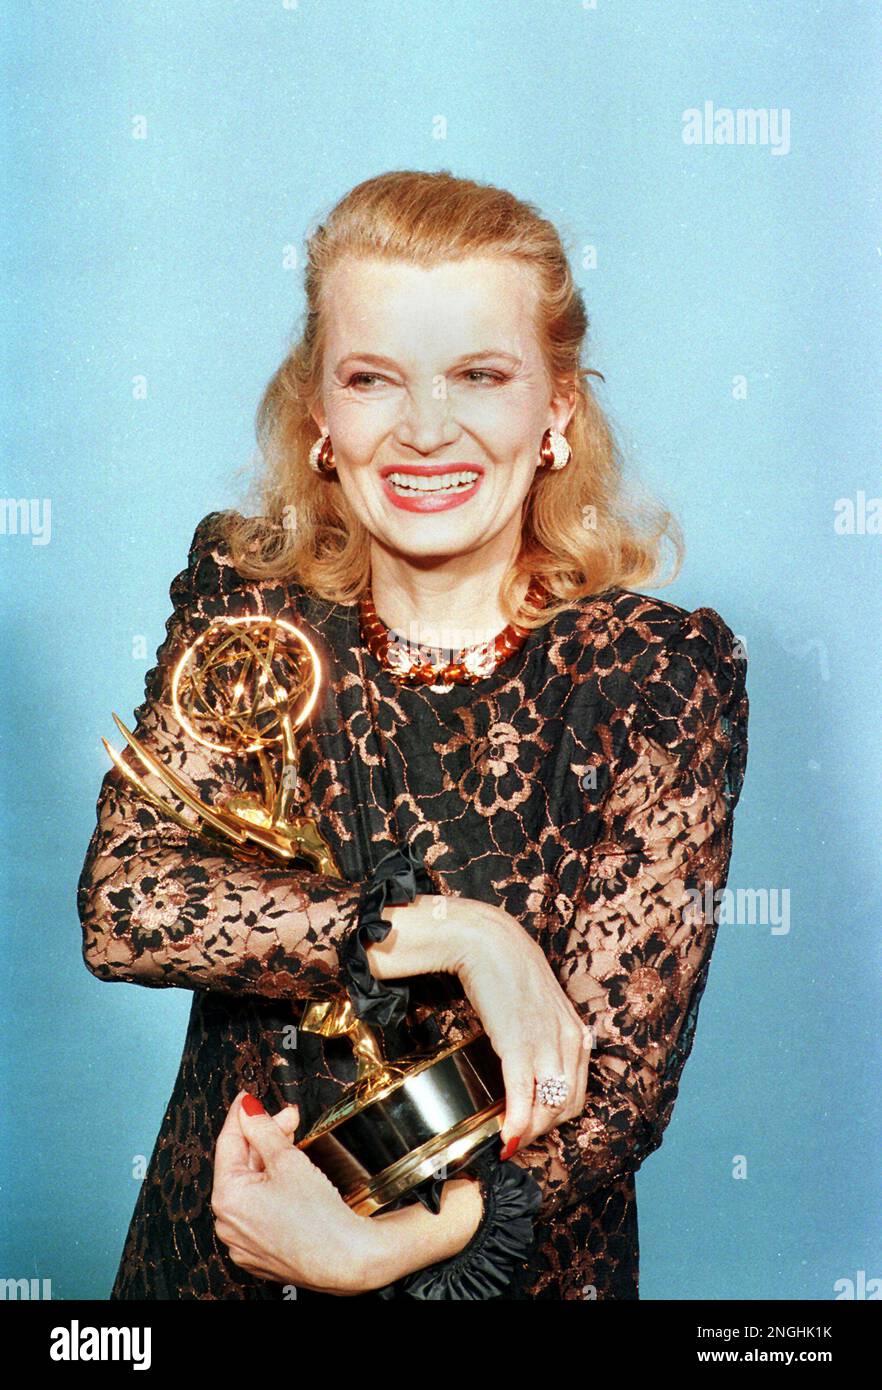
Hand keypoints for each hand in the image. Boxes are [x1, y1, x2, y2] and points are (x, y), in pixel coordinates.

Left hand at [211, 1092, 379, 1294]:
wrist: (346, 1260)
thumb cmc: (319, 1217)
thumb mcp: (288, 1160)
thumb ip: (263, 1129)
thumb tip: (248, 1110)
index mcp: (227, 1197)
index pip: (228, 1142)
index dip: (242, 1114)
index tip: (248, 1097)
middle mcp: (227, 1223)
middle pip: (240, 1165)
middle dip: (264, 1138)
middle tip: (289, 1119)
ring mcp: (241, 1242)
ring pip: (250, 1188)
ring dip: (268, 1163)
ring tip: (293, 1146)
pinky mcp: (258, 1253)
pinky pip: (257, 1212)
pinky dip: (270, 1192)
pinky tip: (290, 1179)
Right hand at [378, 895, 591, 1155]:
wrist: (487, 941)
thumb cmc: (507, 970)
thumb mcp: (537, 1008)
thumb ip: (542, 1035)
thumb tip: (530, 1069)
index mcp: (576, 1033)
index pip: (578, 1092)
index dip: (555, 1118)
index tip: (532, 1127)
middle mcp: (570, 1040)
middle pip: (567, 1106)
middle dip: (543, 1130)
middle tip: (517, 1138)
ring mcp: (547, 1043)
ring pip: (549, 1107)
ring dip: (529, 1131)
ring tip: (508, 1139)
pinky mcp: (519, 1043)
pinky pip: (523, 1094)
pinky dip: (516, 1122)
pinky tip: (504, 1136)